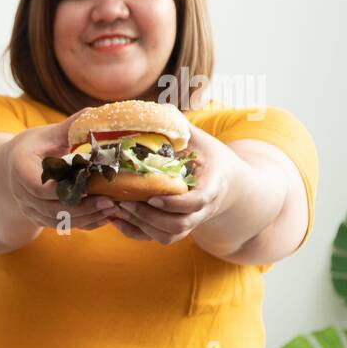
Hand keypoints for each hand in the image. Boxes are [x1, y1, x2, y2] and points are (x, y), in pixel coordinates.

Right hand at [3, 111, 117, 231]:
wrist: (10, 167)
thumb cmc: (32, 146)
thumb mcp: (47, 134)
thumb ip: (70, 127)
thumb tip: (95, 113)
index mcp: (20, 169)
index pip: (39, 187)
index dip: (63, 190)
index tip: (89, 186)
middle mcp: (21, 193)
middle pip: (52, 208)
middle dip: (83, 207)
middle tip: (110, 200)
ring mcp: (29, 208)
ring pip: (58, 220)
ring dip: (86, 217)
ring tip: (111, 209)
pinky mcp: (39, 218)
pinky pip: (61, 225)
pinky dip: (83, 223)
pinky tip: (103, 216)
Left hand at [107, 121, 237, 243]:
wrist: (230, 184)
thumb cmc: (211, 158)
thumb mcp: (201, 140)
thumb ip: (180, 126)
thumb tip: (158, 108)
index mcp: (212, 185)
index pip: (197, 201)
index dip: (174, 203)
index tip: (152, 196)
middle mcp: (203, 209)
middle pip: (178, 224)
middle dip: (149, 216)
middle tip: (123, 202)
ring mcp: (191, 222)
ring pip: (167, 236)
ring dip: (140, 225)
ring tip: (117, 208)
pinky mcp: (179, 229)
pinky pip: (158, 239)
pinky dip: (137, 233)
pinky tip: (116, 218)